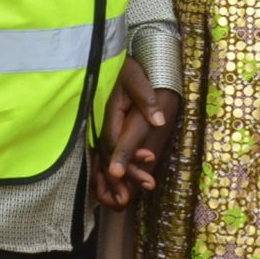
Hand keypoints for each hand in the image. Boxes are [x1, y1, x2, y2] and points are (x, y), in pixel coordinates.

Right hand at [94, 58, 179, 207]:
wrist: (105, 58)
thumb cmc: (123, 67)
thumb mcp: (136, 78)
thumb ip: (146, 100)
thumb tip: (160, 122)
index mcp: (109, 112)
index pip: (116, 140)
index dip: (128, 156)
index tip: (147, 162)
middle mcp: (101, 123)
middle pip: (109, 155)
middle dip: (125, 175)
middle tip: (143, 191)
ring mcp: (99, 127)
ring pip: (104, 158)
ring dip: (114, 179)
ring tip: (126, 200)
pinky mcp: (102, 129)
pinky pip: (104, 154)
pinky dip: (111, 169)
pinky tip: (122, 182)